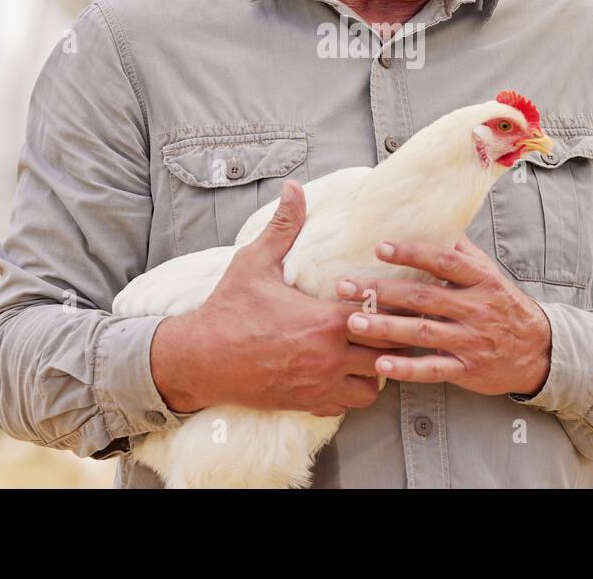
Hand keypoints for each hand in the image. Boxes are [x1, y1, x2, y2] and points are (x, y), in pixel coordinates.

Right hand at [151, 180, 411, 417]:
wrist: (200, 360)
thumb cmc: (229, 309)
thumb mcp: (255, 262)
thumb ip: (283, 226)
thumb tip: (293, 187)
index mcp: (325, 320)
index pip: (382, 314)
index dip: (390, 304)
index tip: (388, 295)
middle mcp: (330, 356)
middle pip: (388, 351)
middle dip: (392, 336)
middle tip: (388, 321)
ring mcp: (321, 384)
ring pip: (374, 385)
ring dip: (376, 368)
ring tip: (368, 349)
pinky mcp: (309, 404)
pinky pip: (349, 405)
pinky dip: (352, 391)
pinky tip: (345, 371)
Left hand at [335, 236, 551, 396]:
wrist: (539, 350)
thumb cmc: (504, 305)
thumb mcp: (489, 274)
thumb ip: (461, 252)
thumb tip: (435, 219)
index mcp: (480, 280)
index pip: (444, 261)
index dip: (412, 253)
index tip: (379, 247)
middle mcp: (476, 308)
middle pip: (423, 297)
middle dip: (382, 290)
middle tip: (345, 286)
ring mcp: (471, 340)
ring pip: (423, 332)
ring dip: (386, 327)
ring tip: (354, 322)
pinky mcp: (467, 369)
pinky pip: (434, 369)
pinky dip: (407, 368)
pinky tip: (381, 365)